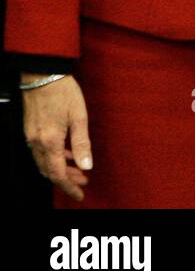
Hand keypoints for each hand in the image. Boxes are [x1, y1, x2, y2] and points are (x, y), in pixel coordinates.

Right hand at [21, 73, 91, 201]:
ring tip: (79, 170)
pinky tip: (67, 153)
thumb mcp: (79, 116)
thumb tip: (87, 166)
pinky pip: (41, 152)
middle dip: (66, 179)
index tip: (79, 195)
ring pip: (44, 162)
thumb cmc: (63, 92)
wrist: (42, 75)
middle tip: (83, 181)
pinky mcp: (31, 130)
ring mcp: (31, 137)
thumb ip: (82, 143)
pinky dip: (54, 157)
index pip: (57, 174)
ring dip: (61, 169)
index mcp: (50, 141)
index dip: (68, 187)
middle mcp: (37, 143)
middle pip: (49, 171)